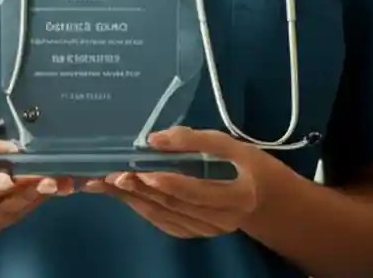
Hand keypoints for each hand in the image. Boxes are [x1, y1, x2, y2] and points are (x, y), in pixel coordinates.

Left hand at [81, 126, 276, 238]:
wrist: (268, 204)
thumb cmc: (253, 168)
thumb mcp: (236, 147)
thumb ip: (198, 140)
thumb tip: (155, 139)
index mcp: (236, 198)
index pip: (197, 192)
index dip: (169, 182)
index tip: (142, 169)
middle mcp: (219, 222)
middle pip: (173, 204)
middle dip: (140, 188)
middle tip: (111, 173)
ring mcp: (205, 232)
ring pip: (163, 214)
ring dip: (131, 197)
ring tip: (104, 182)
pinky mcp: (193, 234)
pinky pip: (162, 221)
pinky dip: (140, 206)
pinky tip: (121, 193)